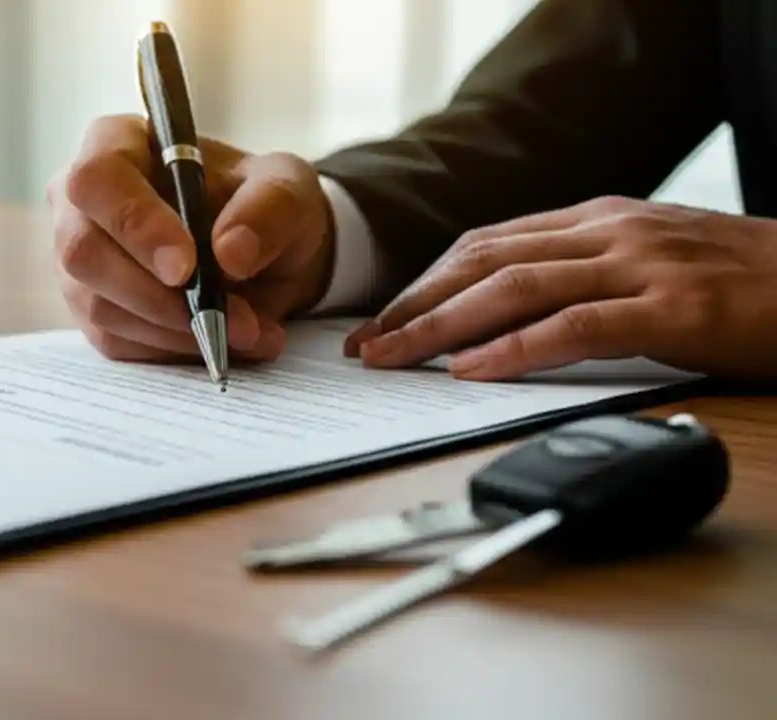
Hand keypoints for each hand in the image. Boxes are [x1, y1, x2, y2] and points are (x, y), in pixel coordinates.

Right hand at [45, 114, 333, 362]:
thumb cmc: (260, 204)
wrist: (259, 254)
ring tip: (247, 331)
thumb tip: (231, 254)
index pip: (98, 179)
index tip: (185, 268)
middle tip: (226, 317)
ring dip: (177, 329)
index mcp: (117, 144)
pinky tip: (220, 340)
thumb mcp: (287, 191)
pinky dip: (174, 349)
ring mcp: (79, 259)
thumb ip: (268, 210)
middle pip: (84, 252)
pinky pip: (117, 341)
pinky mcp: (92, 309)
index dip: (135, 225)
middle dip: (157, 296)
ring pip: (100, 306)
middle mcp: (81, 202)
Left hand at [345, 196, 776, 381]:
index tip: (383, 319)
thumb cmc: (741, 284)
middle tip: (364, 346)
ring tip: (393, 358)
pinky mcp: (673, 310)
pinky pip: (576, 326)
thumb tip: (503, 318)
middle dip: (414, 304)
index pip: (487, 244)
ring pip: (514, 288)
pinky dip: (515, 349)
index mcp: (599, 220)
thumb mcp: (648, 264)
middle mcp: (609, 232)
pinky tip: (470, 370)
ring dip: (441, 326)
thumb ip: (582, 276)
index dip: (426, 283)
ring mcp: (641, 265)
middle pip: (484, 261)